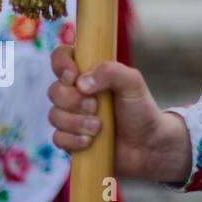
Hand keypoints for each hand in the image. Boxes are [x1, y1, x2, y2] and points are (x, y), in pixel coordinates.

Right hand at [48, 45, 192, 183]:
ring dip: (77, 122)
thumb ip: (111, 72)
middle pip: (55, 91)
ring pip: (54, 115)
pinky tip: (90, 141)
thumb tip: (81, 83)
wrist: (147, 144)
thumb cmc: (140, 108)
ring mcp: (72, 115)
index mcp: (90, 72)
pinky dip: (73, 140)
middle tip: (96, 107)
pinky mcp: (70, 138)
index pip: (62, 57)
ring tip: (99, 127)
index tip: (74, 77)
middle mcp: (77, 92)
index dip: (62, 64)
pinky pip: (57, 138)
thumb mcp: (133, 83)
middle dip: (74, 101)